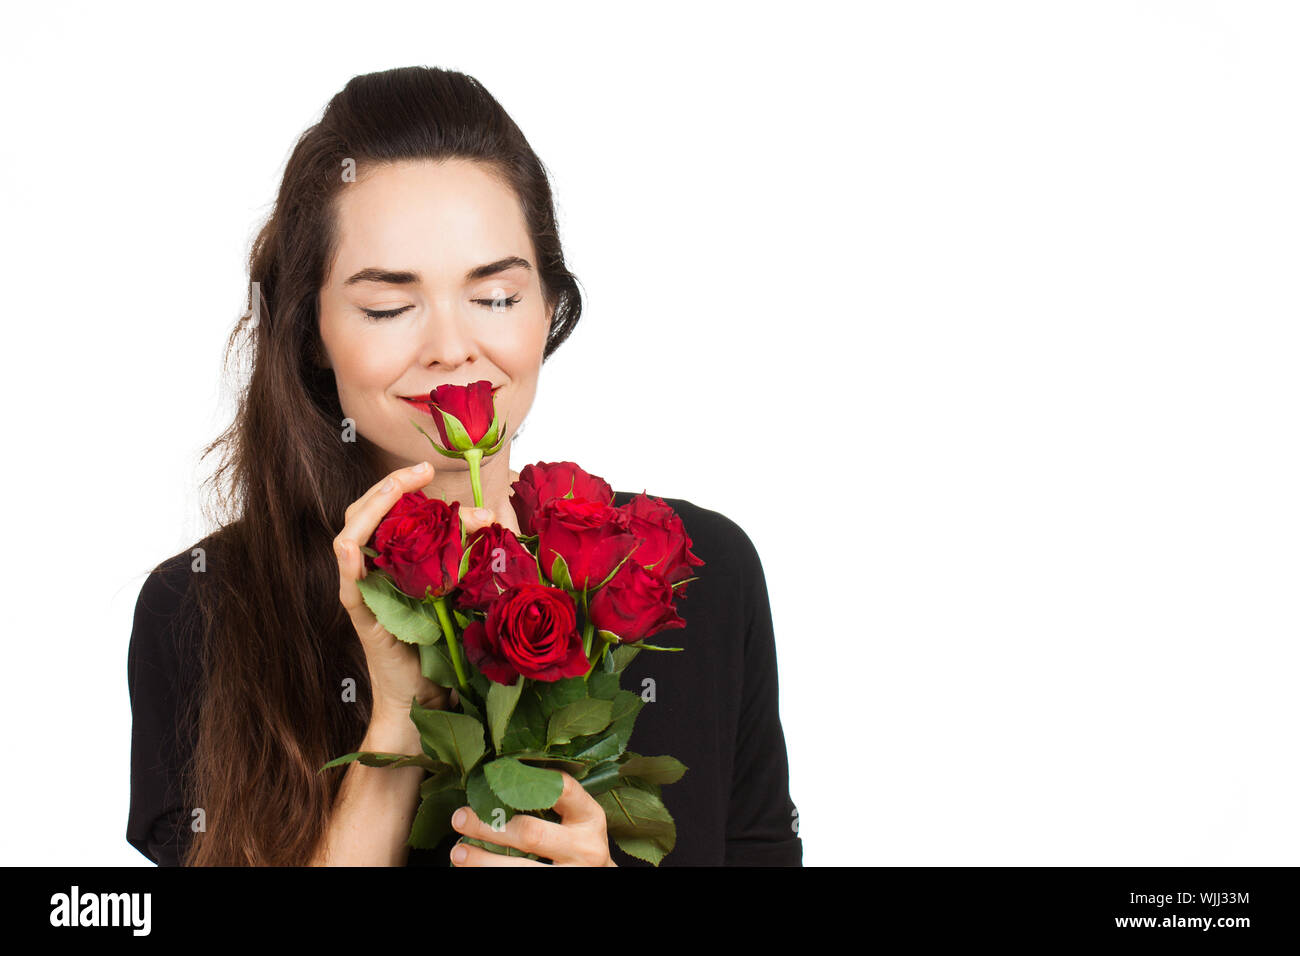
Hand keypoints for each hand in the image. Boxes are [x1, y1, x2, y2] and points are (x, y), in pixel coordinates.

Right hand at [334, 461, 498, 721]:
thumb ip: (468, 559)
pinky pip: (348, 581)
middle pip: (362, 514)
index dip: (400, 486)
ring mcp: (362, 592)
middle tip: (421, 470)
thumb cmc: (447, 648)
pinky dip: (350, 559)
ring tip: (399, 488)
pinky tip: (358, 546)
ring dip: (375, 508)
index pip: (384, 512)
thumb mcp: (461, 592)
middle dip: (392, 487)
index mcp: (392, 564)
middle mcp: (371, 573)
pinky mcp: (362, 617)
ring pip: (350, 536)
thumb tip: (493, 523)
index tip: (427, 468)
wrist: (429, 699)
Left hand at [448, 771, 616, 866]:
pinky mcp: (558, 890)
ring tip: (458, 853)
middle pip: (532, 834)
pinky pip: (519, 882)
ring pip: (521, 869)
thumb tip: (496, 778)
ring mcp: (572, 874)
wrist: (597, 877)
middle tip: (459, 818)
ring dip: (483, 861)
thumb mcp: (576, 818)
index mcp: (589, 818)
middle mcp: (585, 848)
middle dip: (491, 826)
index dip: (530, 780)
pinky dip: (490, 874)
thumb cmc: (578, 842)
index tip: (496, 777)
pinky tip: (472, 869)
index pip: (563, 790)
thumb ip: (550, 801)